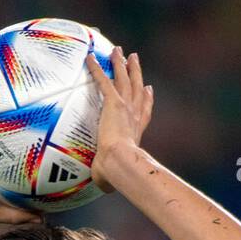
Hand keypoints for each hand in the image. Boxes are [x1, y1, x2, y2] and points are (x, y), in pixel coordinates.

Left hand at [85, 47, 153, 192]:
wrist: (120, 162)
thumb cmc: (118, 173)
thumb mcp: (114, 176)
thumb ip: (110, 179)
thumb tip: (107, 189)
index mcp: (137, 131)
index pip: (145, 112)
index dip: (147, 99)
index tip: (149, 90)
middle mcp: (135, 116)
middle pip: (138, 89)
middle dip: (137, 73)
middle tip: (135, 59)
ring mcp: (125, 107)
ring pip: (125, 79)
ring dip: (121, 63)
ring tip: (120, 50)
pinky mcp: (113, 103)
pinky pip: (104, 81)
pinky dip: (97, 68)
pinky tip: (90, 57)